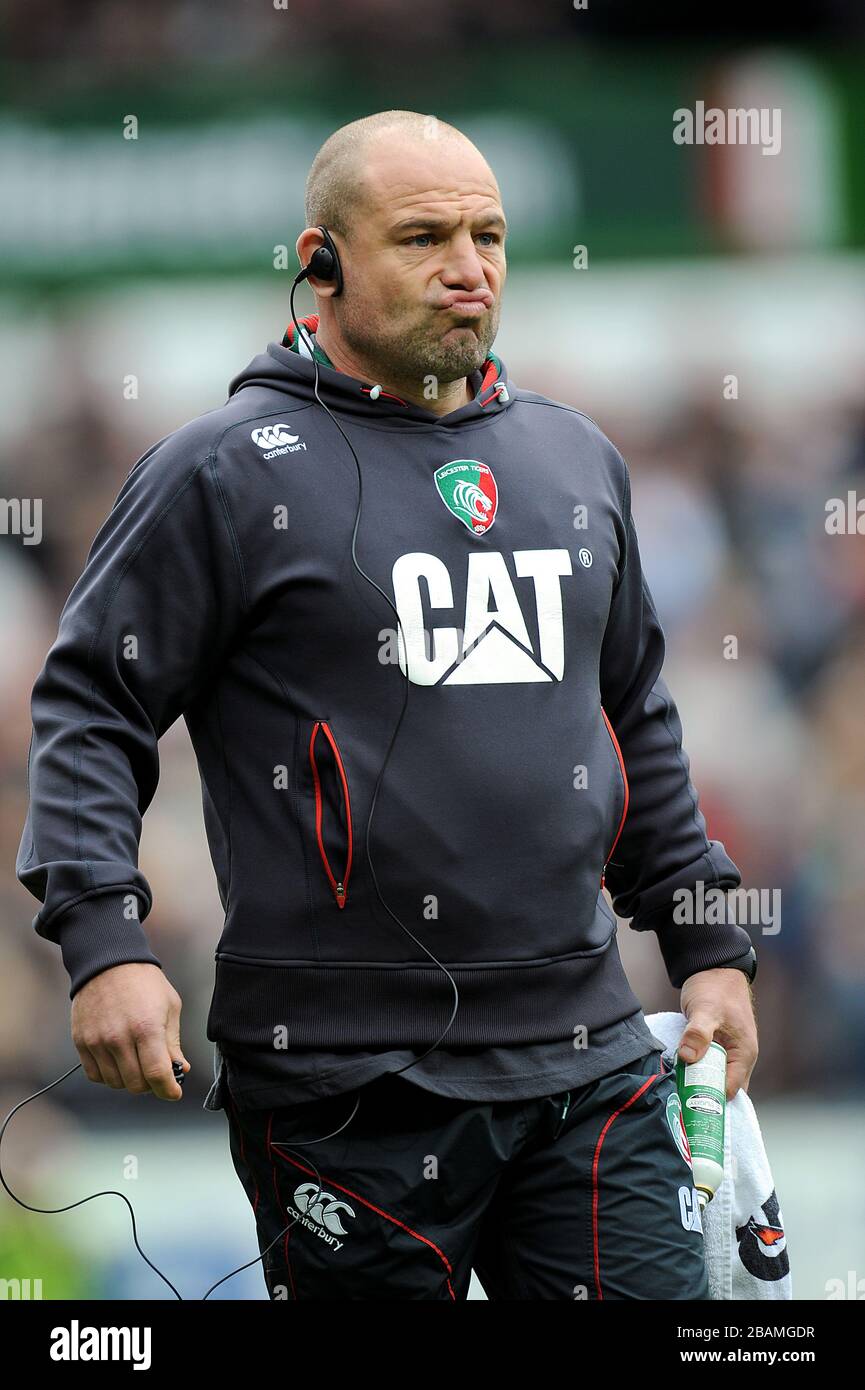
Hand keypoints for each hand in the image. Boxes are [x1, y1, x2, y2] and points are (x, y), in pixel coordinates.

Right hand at [70, 962, 189, 1100]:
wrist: (108, 961)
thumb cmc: (144, 983)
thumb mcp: (169, 1007)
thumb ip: (173, 1042)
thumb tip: (180, 1069)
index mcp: (146, 1028)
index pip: (157, 1075)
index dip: (168, 1090)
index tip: (174, 1092)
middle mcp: (119, 1038)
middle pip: (136, 1084)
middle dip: (151, 1085)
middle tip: (156, 1074)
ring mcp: (97, 1041)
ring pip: (115, 1083)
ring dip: (129, 1080)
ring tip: (137, 1063)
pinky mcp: (81, 1042)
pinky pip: (95, 1075)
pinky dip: (109, 1075)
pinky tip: (118, 1061)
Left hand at [678, 967, 757, 1099]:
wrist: (713, 968)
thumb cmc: (715, 988)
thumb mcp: (705, 1010)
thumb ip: (698, 1033)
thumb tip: (688, 1058)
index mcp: (744, 1054)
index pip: (730, 1090)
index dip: (711, 1100)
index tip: (689, 1107)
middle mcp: (739, 1058)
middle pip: (722, 1089)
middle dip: (703, 1097)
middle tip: (679, 1104)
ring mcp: (727, 1053)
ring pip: (713, 1079)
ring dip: (697, 1084)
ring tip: (676, 1093)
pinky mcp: (715, 1047)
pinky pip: (706, 1067)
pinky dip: (694, 1072)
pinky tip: (678, 1075)